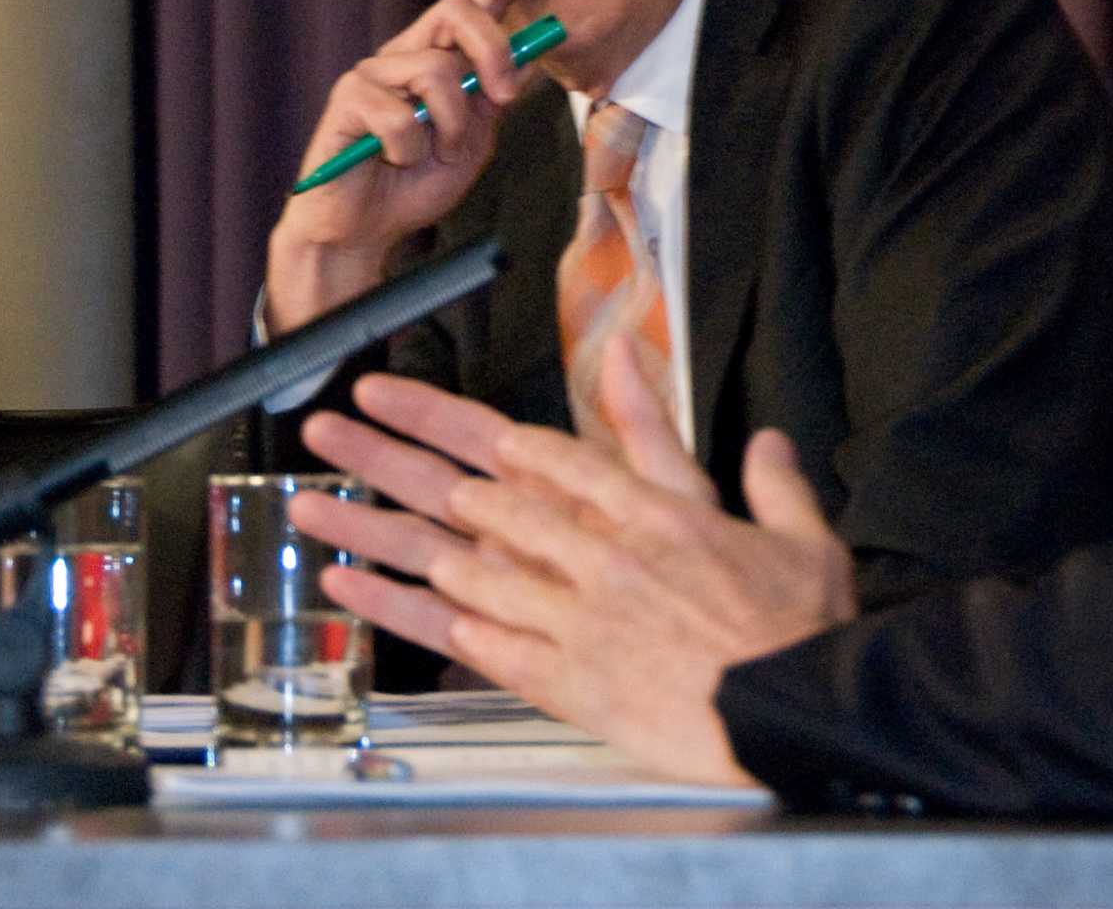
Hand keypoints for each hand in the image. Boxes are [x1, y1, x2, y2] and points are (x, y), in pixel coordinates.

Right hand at [264, 0, 571, 329]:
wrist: (362, 231)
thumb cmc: (413, 184)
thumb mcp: (472, 141)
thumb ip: (493, 98)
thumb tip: (529, 54)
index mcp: (438, 56)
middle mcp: (405, 52)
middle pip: (458, 9)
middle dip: (493, 50)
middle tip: (504, 99)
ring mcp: (373, 72)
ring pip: (436, 71)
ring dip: (449, 126)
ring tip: (431, 155)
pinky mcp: (346, 97)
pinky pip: (399, 116)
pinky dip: (409, 150)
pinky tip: (392, 161)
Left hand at [298, 340, 856, 784]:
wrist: (802, 718)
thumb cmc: (795, 632)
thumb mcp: (782, 526)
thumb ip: (723, 458)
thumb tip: (701, 402)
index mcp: (643, 508)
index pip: (522, 446)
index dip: (445, 417)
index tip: (390, 395)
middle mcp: (594, 554)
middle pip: (469, 495)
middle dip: (388, 459)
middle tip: (324, 432)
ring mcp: (571, 618)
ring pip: (452, 563)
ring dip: (375, 532)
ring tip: (310, 506)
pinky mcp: (560, 680)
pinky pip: (463, 641)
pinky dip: (404, 615)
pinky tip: (355, 589)